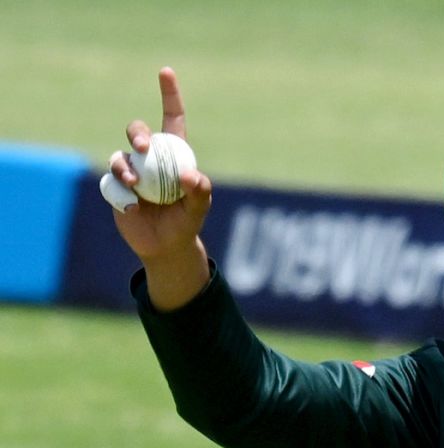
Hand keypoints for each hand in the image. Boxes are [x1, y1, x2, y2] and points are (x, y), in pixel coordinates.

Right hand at [109, 68, 210, 306]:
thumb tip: (191, 176)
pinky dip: (121, 194)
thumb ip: (201, 191)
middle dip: (137, 133)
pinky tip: (132, 208)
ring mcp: (131, 171)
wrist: (165, 248)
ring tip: (135, 185)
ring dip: (125, 167)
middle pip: (138, 131)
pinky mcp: (116, 188)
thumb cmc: (185, 223)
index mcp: (173, 154)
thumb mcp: (199, 209)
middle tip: (143, 147)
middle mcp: (149, 158)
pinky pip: (111, 182)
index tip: (165, 72)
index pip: (171, 117)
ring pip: (120, 156)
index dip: (169, 94)